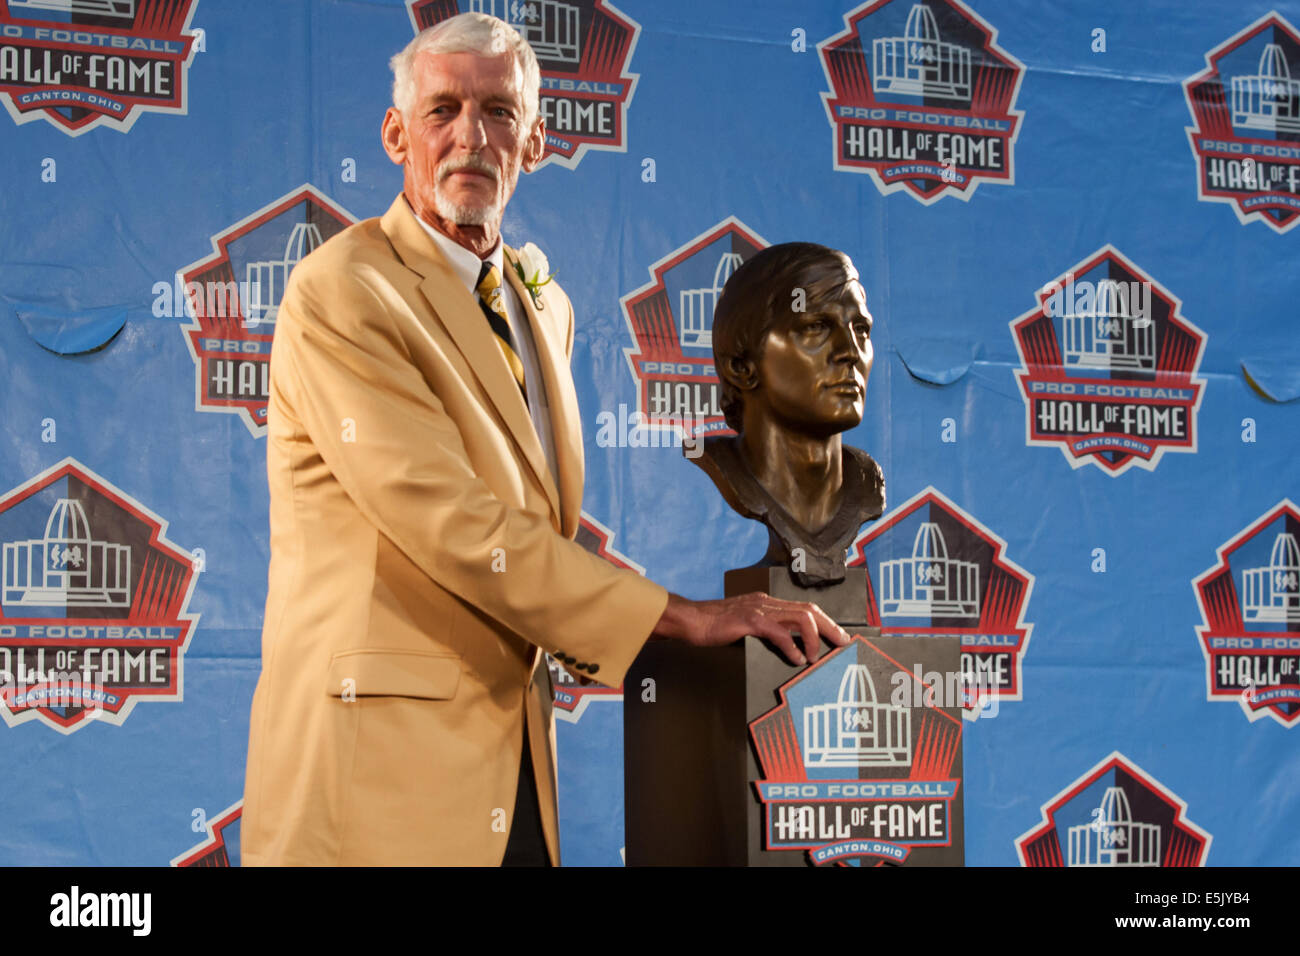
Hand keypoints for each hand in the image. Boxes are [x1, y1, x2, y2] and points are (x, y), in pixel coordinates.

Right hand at [652, 591, 851, 665]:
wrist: (690, 620)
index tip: (839, 637)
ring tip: (815, 657)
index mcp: (767, 603)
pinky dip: (792, 646)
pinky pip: (779, 632)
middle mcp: (767, 603)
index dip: (826, 622)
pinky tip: (797, 659)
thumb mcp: (744, 625)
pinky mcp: (749, 621)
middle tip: (843, 644)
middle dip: (831, 628)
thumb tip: (786, 647)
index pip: (805, 608)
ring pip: (801, 618)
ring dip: (814, 638)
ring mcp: (759, 610)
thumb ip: (764, 630)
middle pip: (810, 610)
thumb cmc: (713, 626)